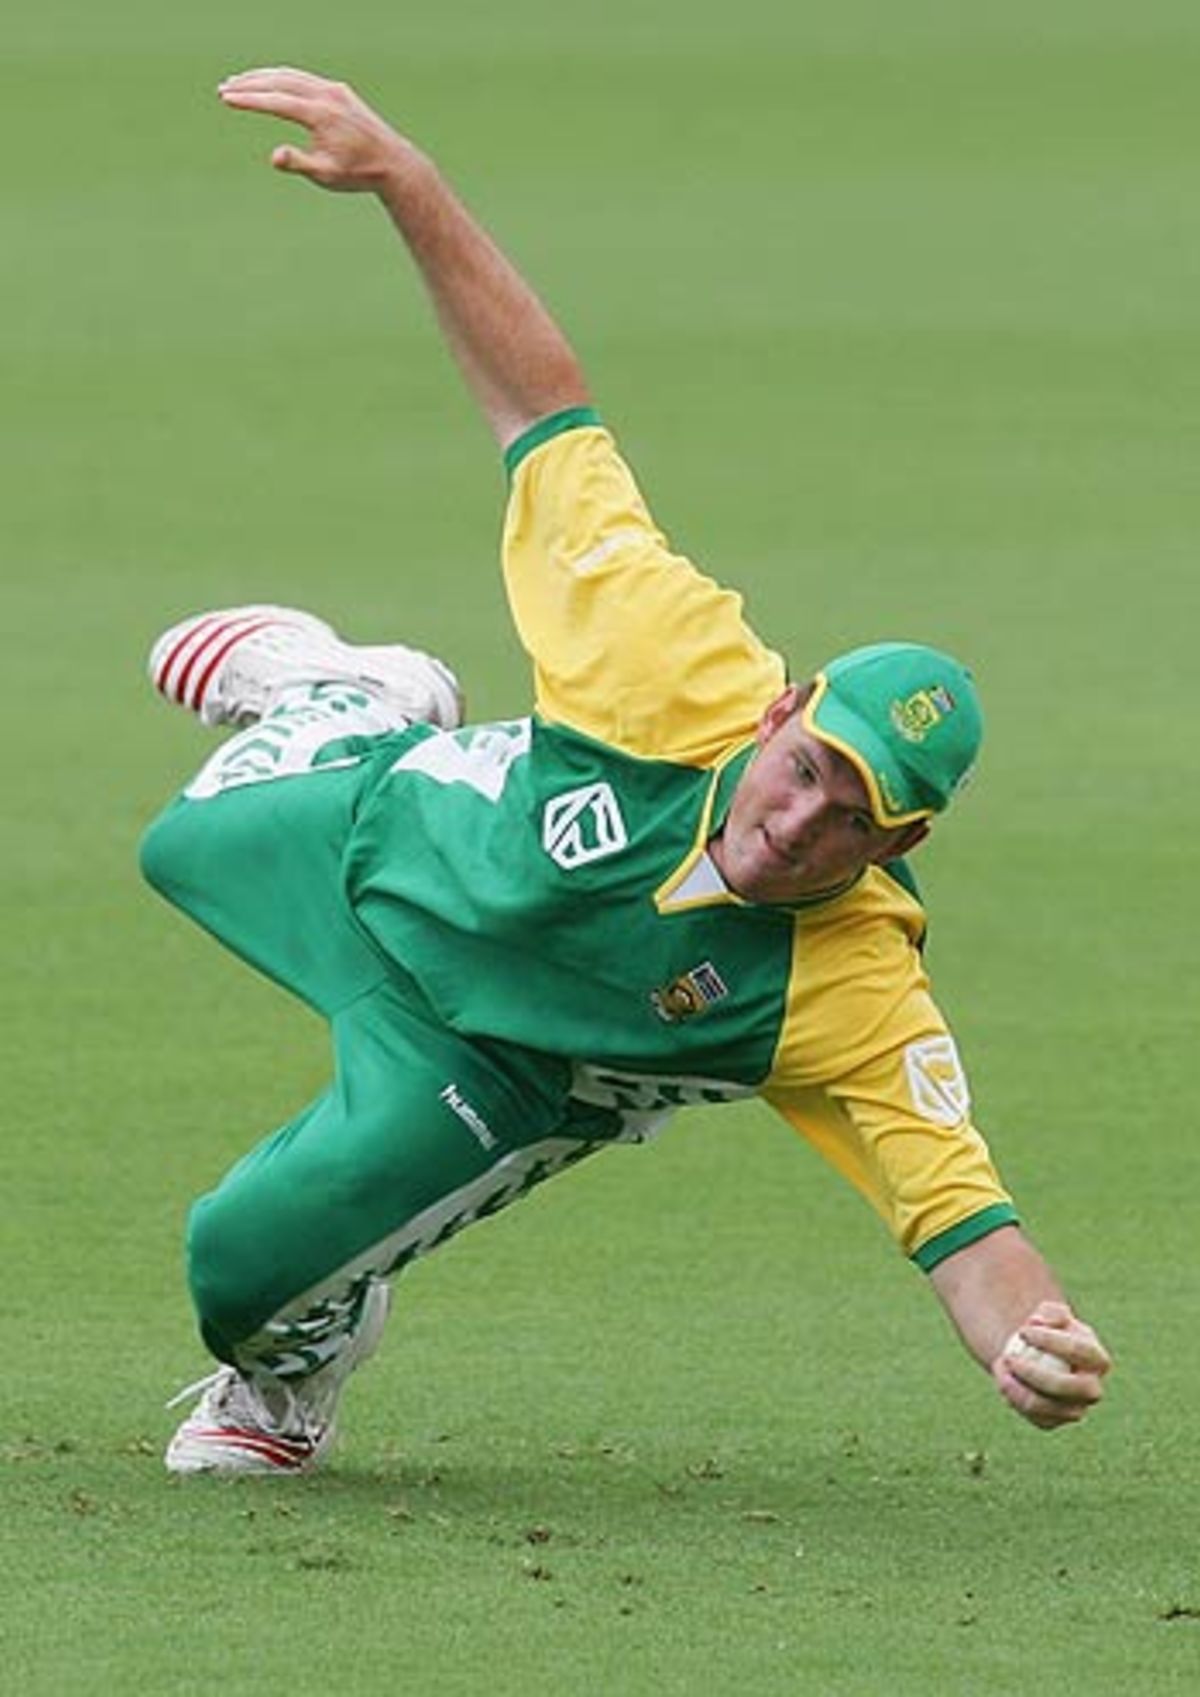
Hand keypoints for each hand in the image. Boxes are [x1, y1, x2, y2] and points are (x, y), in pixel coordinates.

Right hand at [218, 67, 419, 193]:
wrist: (393, 164)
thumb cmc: (357, 174)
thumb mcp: (326, 176)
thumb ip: (298, 164)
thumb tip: (275, 156)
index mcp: (320, 115)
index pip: (276, 101)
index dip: (249, 100)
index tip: (226, 98)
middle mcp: (327, 96)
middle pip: (279, 81)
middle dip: (249, 84)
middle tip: (224, 89)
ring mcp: (334, 90)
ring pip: (291, 76)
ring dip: (263, 78)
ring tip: (239, 83)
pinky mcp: (340, 91)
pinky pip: (304, 78)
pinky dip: (283, 78)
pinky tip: (270, 83)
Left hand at [993, 1300, 1111, 1429]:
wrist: (1035, 1354)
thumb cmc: (1047, 1330)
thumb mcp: (1050, 1314)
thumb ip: (1050, 1312)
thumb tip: (1038, 1322)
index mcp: (1098, 1360)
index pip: (1080, 1351)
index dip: (1051, 1340)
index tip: (1024, 1330)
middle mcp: (1091, 1389)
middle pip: (1070, 1388)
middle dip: (1037, 1374)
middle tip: (1010, 1357)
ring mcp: (1074, 1409)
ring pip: (1046, 1407)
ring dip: (1018, 1387)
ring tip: (1001, 1364)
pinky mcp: (1052, 1421)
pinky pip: (1032, 1415)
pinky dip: (1013, 1396)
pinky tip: (1003, 1377)